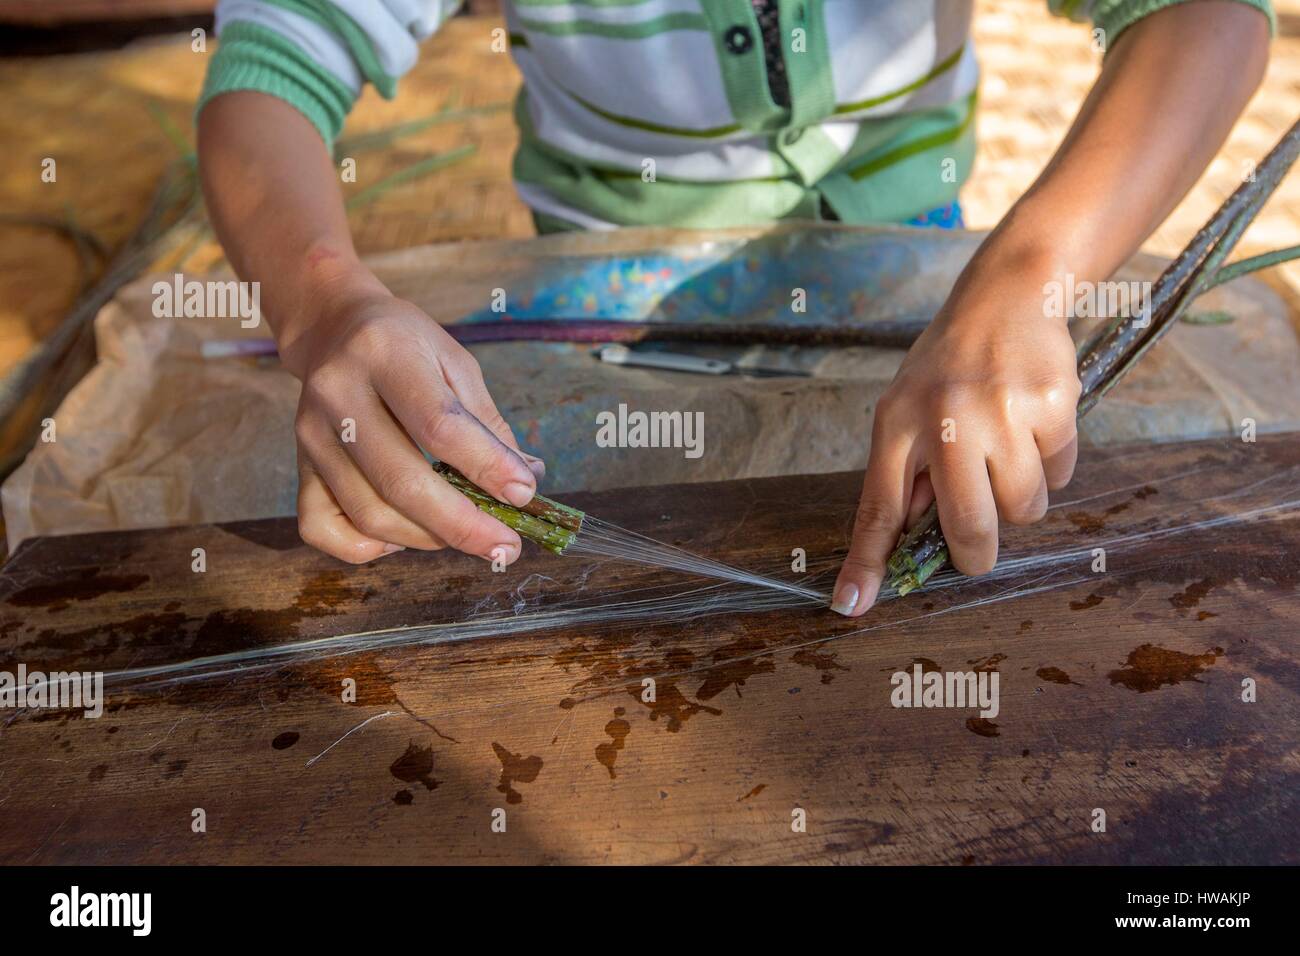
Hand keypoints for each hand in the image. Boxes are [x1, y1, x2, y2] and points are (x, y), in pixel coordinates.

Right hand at [282, 285, 543, 564]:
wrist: (334, 328)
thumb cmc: (406, 346)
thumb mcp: (456, 363)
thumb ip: (487, 424)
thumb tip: (524, 484)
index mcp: (385, 354)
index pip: (438, 424)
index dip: (486, 466)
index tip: (524, 494)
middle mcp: (339, 394)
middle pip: (401, 482)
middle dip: (462, 526)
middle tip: (505, 548)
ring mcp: (312, 434)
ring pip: (369, 514)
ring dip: (428, 538)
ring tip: (465, 533)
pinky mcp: (300, 466)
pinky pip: (324, 530)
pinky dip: (369, 548)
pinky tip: (404, 533)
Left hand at [832, 264, 1080, 615]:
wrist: (1007, 296)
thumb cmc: (949, 367)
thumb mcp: (907, 408)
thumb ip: (907, 473)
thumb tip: (910, 543)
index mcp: (896, 424)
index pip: (876, 508)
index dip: (866, 562)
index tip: (850, 605)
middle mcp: (945, 418)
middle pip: (967, 526)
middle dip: (976, 553)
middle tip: (977, 550)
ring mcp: (1001, 411)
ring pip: (1024, 508)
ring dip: (1020, 499)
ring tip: (1007, 451)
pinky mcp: (1051, 404)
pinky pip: (1058, 473)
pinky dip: (1050, 462)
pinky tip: (1034, 423)